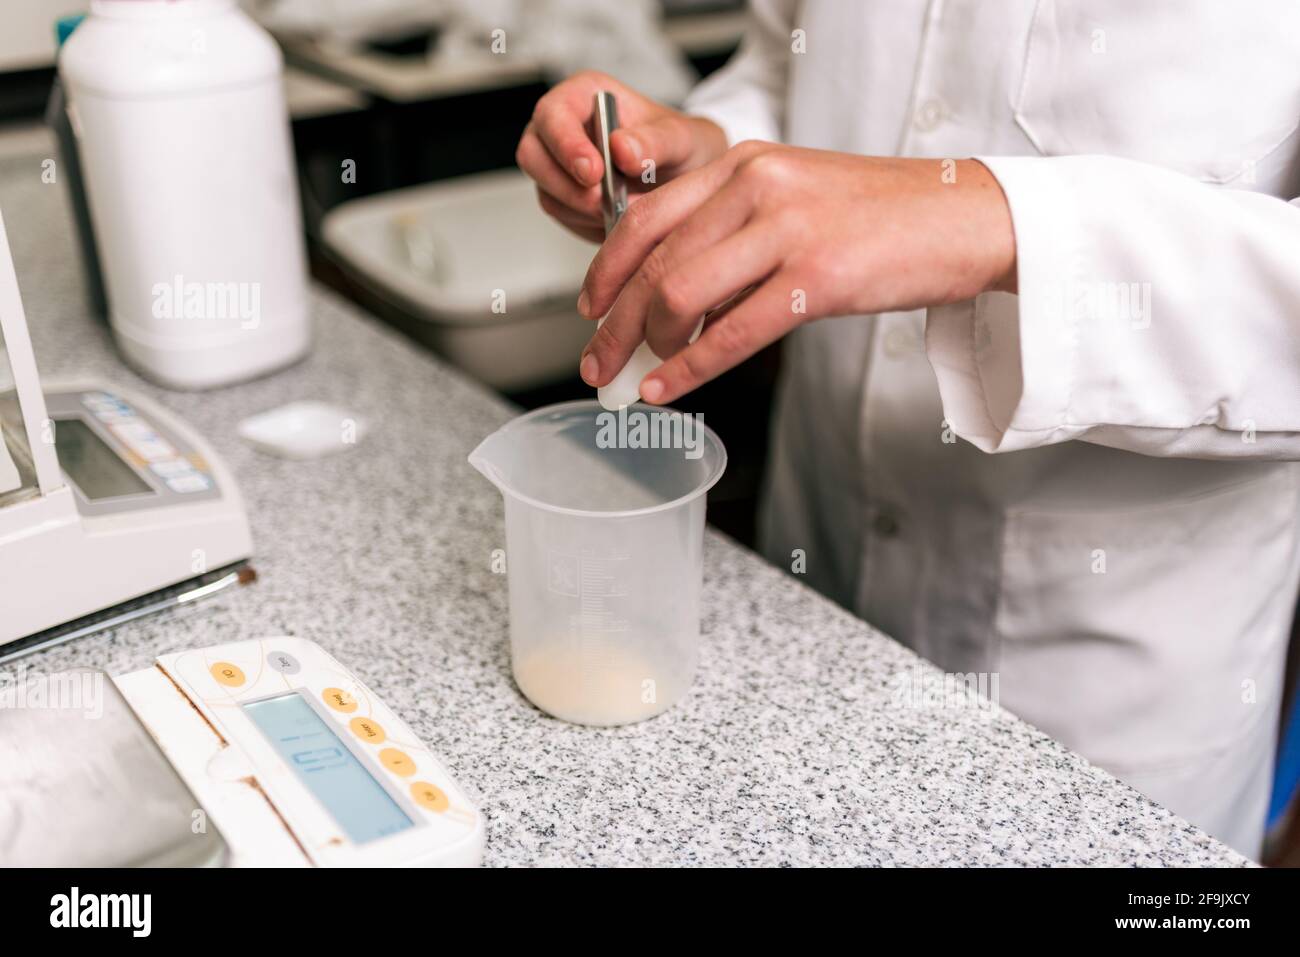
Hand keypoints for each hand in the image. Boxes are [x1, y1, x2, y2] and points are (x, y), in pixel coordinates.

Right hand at [515, 71, 727, 242]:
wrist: (686, 178)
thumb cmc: (682, 146)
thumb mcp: (683, 138)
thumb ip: (656, 140)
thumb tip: (621, 148)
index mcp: (586, 96)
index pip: (554, 114)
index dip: (566, 145)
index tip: (593, 173)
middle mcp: (563, 128)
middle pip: (533, 155)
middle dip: (566, 185)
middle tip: (603, 202)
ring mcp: (558, 164)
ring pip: (546, 191)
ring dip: (581, 209)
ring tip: (623, 210)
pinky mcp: (563, 196)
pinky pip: (562, 214)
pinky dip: (586, 222)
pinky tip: (615, 218)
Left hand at [577, 143, 1017, 403]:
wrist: (964, 217)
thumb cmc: (882, 217)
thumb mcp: (795, 198)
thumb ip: (735, 230)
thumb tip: (676, 296)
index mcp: (746, 164)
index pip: (646, 215)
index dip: (605, 268)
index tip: (589, 305)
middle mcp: (758, 187)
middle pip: (653, 259)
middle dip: (611, 319)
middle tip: (593, 359)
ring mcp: (787, 230)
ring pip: (681, 294)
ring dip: (644, 345)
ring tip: (633, 376)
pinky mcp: (818, 278)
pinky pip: (731, 332)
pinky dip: (687, 369)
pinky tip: (665, 388)